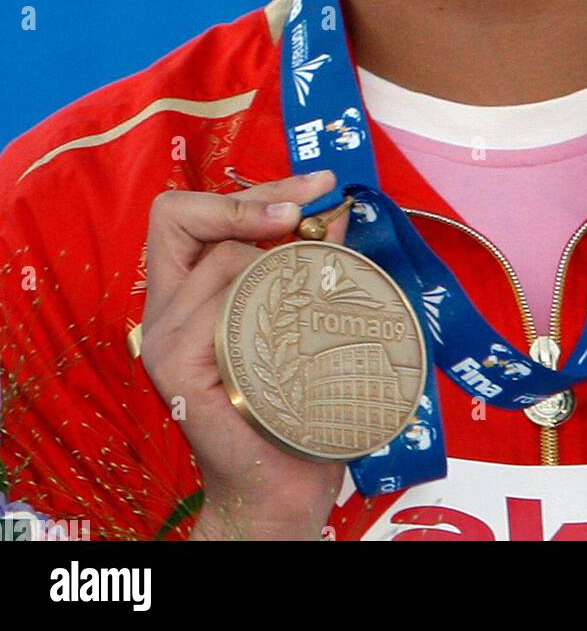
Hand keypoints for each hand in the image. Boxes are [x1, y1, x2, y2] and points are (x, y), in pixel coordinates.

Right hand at [140, 170, 347, 539]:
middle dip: (257, 197)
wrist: (281, 484)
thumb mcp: (304, 315)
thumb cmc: (293, 402)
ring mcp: (162, 339)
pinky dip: (263, 298)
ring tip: (317, 279)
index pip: (187, 213)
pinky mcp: (175, 368)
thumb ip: (312, 260)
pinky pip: (218, 306)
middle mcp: (164, 309)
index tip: (311, 188)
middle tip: (314, 200)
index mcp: (186, 292)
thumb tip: (338, 211)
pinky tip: (295, 315)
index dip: (247, 189)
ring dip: (275, 257)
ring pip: (217, 258)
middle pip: (180, 215)